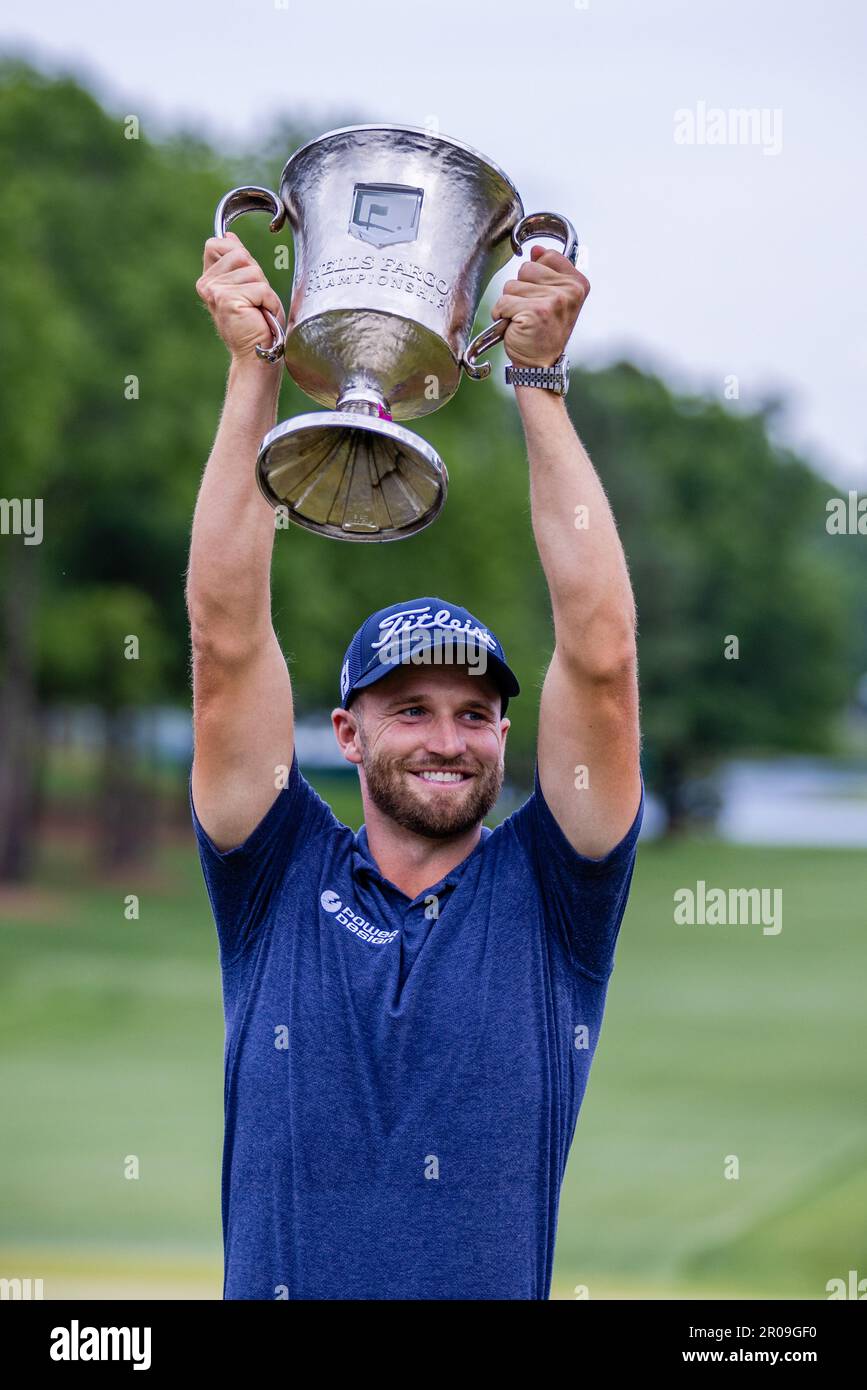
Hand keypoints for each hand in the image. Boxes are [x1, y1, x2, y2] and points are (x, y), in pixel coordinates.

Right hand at [196, 233, 285, 362]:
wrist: (256, 355)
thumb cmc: (256, 325)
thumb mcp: (247, 285)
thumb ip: (238, 262)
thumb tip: (229, 235)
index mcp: (208, 279)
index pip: (218, 243)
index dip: (238, 255)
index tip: (246, 280)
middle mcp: (206, 284)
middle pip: (240, 254)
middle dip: (256, 276)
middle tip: (255, 301)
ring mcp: (214, 291)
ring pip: (253, 271)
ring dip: (265, 292)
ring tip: (259, 311)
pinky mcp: (227, 300)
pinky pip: (261, 288)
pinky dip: (269, 303)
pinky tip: (261, 317)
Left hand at [490, 244, 588, 368]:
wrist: (540, 365)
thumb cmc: (544, 331)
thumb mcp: (553, 297)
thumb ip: (547, 271)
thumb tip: (536, 250)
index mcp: (577, 284)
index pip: (547, 256)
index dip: (536, 275)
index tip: (540, 294)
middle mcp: (569, 291)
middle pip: (526, 268)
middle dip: (521, 289)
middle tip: (530, 310)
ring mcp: (553, 301)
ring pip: (511, 285)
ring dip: (510, 303)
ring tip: (523, 319)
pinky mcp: (534, 313)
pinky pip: (503, 302)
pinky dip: (502, 315)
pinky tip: (515, 326)